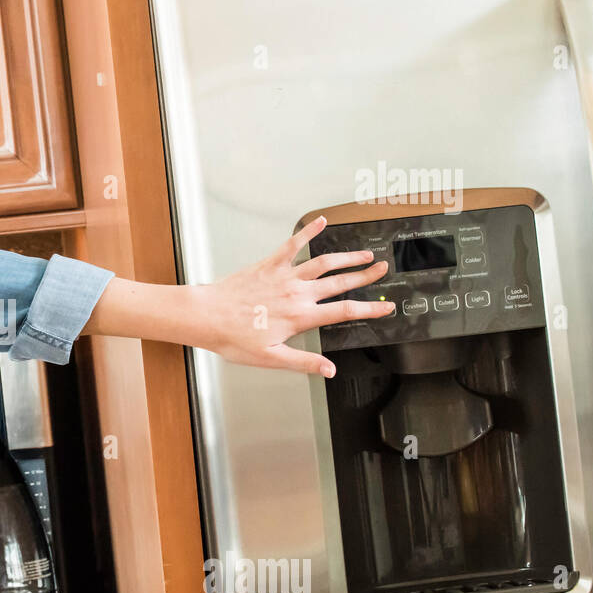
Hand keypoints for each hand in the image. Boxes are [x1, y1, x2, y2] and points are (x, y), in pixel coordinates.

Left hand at [189, 215, 393, 376]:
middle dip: (365, 276)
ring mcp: (284, 276)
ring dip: (346, 257)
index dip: (370, 309)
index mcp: (301, 317)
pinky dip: (308, 232)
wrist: (207, 316)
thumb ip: (304, 362)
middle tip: (383, 269)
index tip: (386, 307)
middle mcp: (297, 293)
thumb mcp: (271, 358)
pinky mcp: (269, 264)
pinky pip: (293, 244)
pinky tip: (320, 222)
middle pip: (340, 282)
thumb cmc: (234, 337)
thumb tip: (329, 370)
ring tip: (364, 253)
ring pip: (323, 262)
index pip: (345, 312)